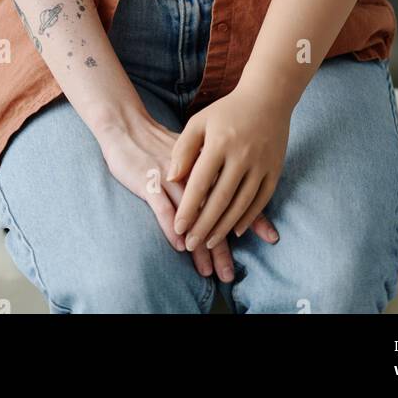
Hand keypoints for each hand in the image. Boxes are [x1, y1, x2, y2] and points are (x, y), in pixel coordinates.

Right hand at [98, 109, 278, 282]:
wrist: (128, 126)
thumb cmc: (160, 143)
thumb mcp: (192, 151)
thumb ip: (213, 168)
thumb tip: (239, 191)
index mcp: (208, 161)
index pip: (234, 191)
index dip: (251, 215)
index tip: (270, 237)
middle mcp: (193, 169)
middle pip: (214, 209)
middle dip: (222, 244)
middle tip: (229, 272)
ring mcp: (170, 176)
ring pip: (190, 213)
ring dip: (200, 242)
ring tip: (207, 270)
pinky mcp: (148, 180)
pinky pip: (162, 206)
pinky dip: (171, 226)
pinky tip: (179, 245)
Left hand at [167, 85, 290, 250]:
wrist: (268, 97)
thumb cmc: (227, 110)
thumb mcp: (199, 121)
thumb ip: (183, 149)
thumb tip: (173, 178)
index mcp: (219, 142)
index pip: (200, 182)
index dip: (188, 208)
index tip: (178, 227)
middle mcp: (242, 155)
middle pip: (220, 199)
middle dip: (204, 226)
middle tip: (191, 245)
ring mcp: (261, 163)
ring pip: (241, 204)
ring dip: (224, 227)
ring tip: (209, 242)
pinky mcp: (275, 169)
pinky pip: (262, 200)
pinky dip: (249, 218)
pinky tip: (235, 230)